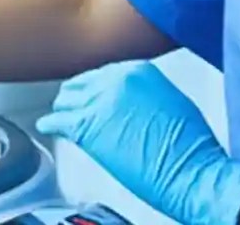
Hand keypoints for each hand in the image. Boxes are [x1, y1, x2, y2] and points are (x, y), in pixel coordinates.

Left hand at [37, 61, 239, 224]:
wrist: (191, 169)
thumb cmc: (190, 144)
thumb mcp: (171, 100)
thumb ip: (144, 92)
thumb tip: (130, 102)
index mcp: (136, 69)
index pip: (102, 74)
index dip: (94, 88)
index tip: (90, 95)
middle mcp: (114, 80)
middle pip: (81, 84)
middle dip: (76, 96)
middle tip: (72, 105)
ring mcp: (98, 102)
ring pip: (66, 100)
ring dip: (62, 109)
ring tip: (59, 116)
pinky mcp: (87, 127)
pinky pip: (56, 121)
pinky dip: (50, 125)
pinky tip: (47, 127)